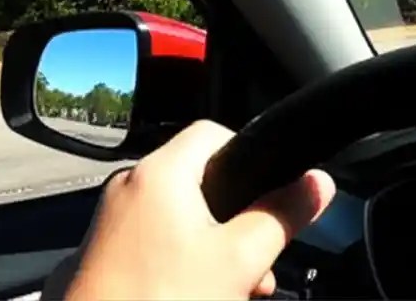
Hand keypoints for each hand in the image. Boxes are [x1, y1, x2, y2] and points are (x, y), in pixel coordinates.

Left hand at [43, 120, 334, 300]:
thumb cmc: (162, 300)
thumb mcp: (241, 259)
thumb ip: (282, 215)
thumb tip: (318, 183)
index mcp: (159, 174)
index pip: (214, 132)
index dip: (250, 156)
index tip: (270, 193)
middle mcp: (126, 190)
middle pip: (198, 182)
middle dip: (236, 219)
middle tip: (256, 260)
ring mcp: (107, 227)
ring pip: (175, 219)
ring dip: (211, 247)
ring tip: (230, 288)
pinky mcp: (97, 261)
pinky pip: (150, 246)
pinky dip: (177, 264)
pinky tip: (193, 295)